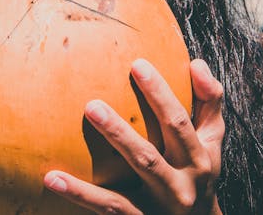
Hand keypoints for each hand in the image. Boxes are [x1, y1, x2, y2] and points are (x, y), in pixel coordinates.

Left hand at [44, 58, 224, 213]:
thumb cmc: (198, 171)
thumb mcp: (211, 140)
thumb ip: (208, 101)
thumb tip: (196, 63)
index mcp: (198, 159)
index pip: (177, 123)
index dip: (160, 94)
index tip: (137, 65)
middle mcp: (180, 185)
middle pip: (148, 156)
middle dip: (121, 132)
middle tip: (91, 104)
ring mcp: (157, 207)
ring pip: (126, 184)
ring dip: (104, 156)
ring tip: (78, 132)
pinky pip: (107, 208)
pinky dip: (79, 194)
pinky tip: (51, 177)